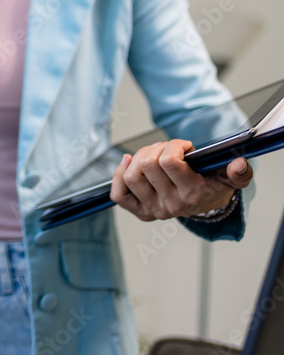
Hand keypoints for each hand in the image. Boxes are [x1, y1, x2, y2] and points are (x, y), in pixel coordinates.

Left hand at [110, 139, 252, 221]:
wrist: (205, 205)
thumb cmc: (213, 186)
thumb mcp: (231, 179)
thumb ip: (239, 173)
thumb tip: (238, 164)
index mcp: (192, 194)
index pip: (169, 162)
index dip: (174, 146)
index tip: (184, 146)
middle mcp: (171, 205)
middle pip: (147, 165)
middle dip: (156, 148)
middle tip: (167, 148)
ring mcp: (153, 209)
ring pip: (131, 176)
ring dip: (138, 157)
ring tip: (152, 153)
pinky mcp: (140, 211)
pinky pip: (118, 195)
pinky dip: (118, 175)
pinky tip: (128, 161)